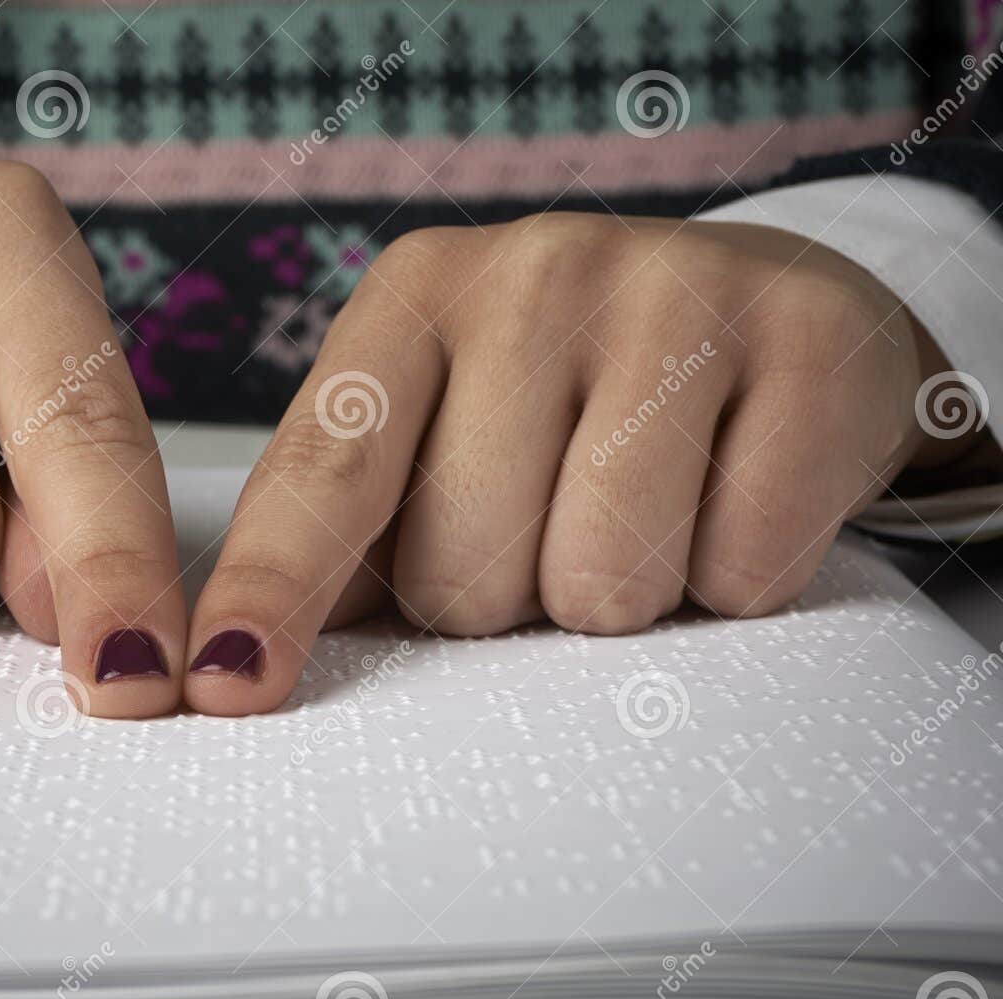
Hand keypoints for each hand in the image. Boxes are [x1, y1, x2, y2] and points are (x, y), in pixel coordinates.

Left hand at [183, 214, 979, 715]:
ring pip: (601, 585)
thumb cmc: (561, 414)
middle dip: (499, 601)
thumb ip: (340, 542)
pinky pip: (740, 573)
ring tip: (634, 520)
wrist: (768, 325)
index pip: (326, 475)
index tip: (224, 687)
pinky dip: (734, 581)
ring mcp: (679, 291)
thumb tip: (235, 673)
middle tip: (546, 530)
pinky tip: (728, 502)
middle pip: (468, 571)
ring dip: (613, 599)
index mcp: (412, 299)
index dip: (274, 591)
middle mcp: (534, 272)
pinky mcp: (812, 342)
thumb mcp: (434, 444)